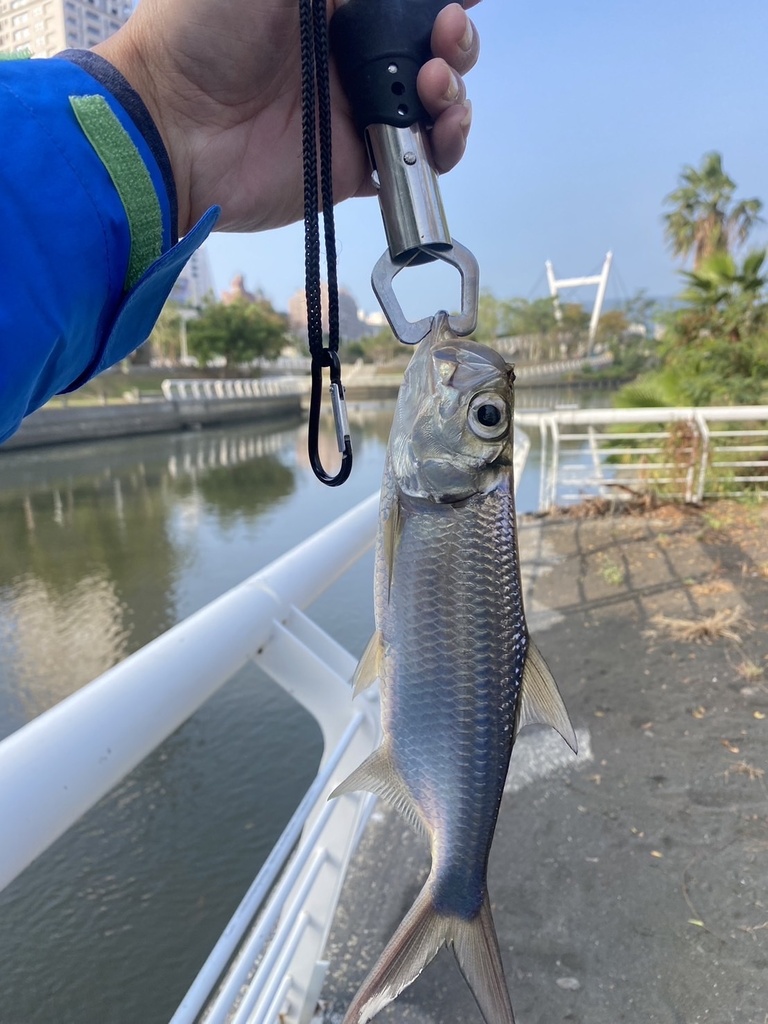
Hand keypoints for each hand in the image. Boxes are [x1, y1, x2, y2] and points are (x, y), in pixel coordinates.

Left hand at [94, 0, 480, 235]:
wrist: (172, 130)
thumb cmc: (201, 32)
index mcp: (328, 4)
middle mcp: (348, 54)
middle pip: (428, 42)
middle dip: (455, 33)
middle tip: (447, 30)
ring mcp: (355, 112)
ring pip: (432, 99)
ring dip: (453, 85)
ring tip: (435, 82)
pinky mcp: (358, 166)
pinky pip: (419, 159)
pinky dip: (444, 146)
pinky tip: (442, 128)